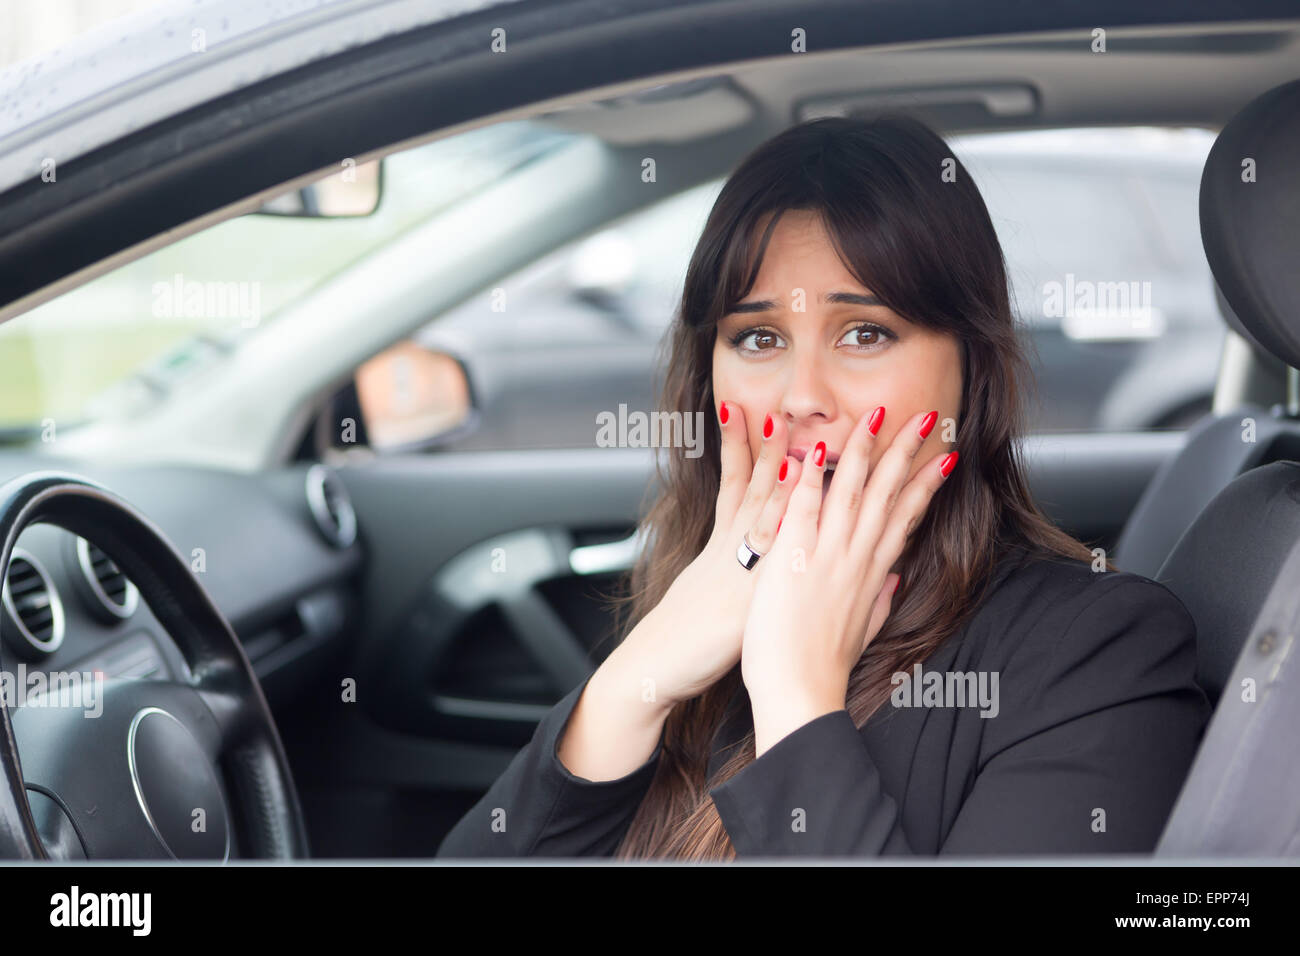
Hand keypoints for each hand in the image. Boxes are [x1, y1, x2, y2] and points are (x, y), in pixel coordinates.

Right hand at [616, 400, 798, 708]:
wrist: (649, 672)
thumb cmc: (682, 644)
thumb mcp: (707, 599)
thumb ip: (733, 576)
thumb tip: (750, 563)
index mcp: (720, 552)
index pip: (735, 488)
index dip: (741, 448)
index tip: (750, 411)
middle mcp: (727, 554)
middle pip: (750, 490)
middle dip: (764, 448)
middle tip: (777, 406)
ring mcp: (736, 575)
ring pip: (760, 515)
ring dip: (778, 475)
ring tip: (788, 438)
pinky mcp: (743, 604)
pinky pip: (769, 565)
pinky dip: (785, 537)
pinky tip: (799, 515)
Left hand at [737, 407, 957, 753]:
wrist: (798, 692)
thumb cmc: (823, 666)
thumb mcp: (863, 632)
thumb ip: (880, 601)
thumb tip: (893, 580)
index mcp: (872, 576)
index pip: (905, 518)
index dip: (925, 484)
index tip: (944, 456)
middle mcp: (855, 560)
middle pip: (886, 494)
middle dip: (906, 451)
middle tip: (925, 416)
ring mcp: (826, 557)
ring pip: (849, 492)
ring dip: (862, 450)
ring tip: (875, 416)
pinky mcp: (792, 560)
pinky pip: (802, 509)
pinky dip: (808, 479)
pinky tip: (815, 449)